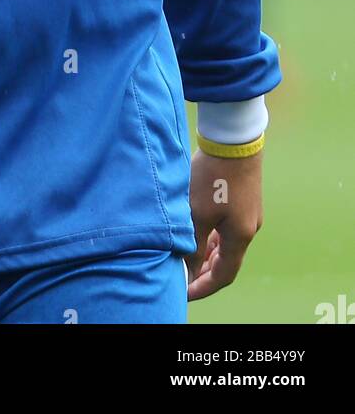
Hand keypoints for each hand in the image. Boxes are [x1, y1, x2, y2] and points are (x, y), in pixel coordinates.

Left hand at [185, 146, 262, 299]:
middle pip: (227, 260)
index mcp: (240, 236)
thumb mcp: (197, 213)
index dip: (203, 286)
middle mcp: (249, 228)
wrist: (234, 139)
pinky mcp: (244, 198)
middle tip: (182, 275)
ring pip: (226, 242)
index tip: (185, 292)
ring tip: (186, 253)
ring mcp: (248, 212)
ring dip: (207, 251)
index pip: (223, 275)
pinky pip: (227, 227)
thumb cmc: (214, 177)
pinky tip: (198, 228)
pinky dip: (213, 235)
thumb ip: (192, 245)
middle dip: (204, 271)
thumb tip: (186, 272)